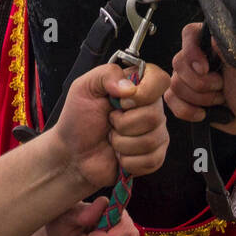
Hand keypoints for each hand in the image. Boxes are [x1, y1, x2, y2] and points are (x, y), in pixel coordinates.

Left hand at [53, 62, 169, 191]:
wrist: (74, 154)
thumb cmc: (79, 120)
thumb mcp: (84, 88)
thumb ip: (107, 74)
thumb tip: (130, 87)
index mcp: (138, 87)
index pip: (160, 80)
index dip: (143, 93)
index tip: (122, 101)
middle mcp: (151, 108)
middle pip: (155, 115)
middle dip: (123, 124)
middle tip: (110, 122)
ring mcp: (156, 133)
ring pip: (151, 140)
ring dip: (122, 143)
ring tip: (112, 138)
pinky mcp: (155, 156)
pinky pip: (151, 160)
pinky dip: (127, 160)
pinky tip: (119, 155)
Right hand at [165, 23, 235, 143]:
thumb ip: (230, 49)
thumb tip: (214, 37)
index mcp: (210, 43)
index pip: (189, 33)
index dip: (192, 51)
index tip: (205, 68)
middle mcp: (194, 57)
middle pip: (178, 63)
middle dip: (202, 83)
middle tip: (222, 85)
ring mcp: (185, 77)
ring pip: (175, 85)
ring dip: (201, 98)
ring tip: (219, 98)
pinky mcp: (181, 96)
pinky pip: (171, 100)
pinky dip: (189, 110)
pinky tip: (204, 113)